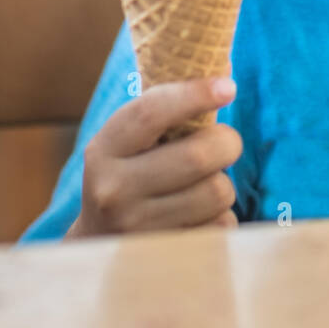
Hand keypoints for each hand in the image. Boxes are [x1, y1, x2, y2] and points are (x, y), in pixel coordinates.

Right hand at [67, 77, 242, 237]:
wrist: (100, 244)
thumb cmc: (129, 174)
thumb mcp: (129, 142)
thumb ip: (165, 110)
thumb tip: (223, 72)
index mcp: (104, 150)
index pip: (151, 113)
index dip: (195, 95)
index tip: (229, 87)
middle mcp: (114, 190)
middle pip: (199, 155)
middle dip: (227, 143)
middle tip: (225, 142)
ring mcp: (138, 229)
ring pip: (217, 192)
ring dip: (223, 183)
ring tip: (202, 184)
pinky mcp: (166, 256)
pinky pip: (222, 226)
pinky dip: (222, 216)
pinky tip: (198, 215)